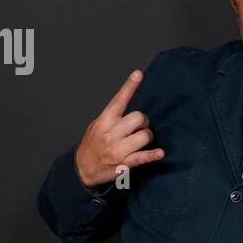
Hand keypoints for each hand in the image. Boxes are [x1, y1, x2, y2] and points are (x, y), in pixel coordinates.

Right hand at [74, 69, 164, 188]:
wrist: (82, 169)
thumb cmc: (92, 145)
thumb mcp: (96, 126)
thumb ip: (111, 117)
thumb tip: (128, 108)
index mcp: (105, 121)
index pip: (119, 100)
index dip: (129, 86)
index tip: (138, 74)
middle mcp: (112, 133)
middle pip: (139, 118)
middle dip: (143, 122)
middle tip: (139, 128)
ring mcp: (118, 149)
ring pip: (145, 135)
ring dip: (146, 137)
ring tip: (140, 141)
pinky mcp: (124, 163)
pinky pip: (142, 157)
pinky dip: (152, 155)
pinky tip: (159, 153)